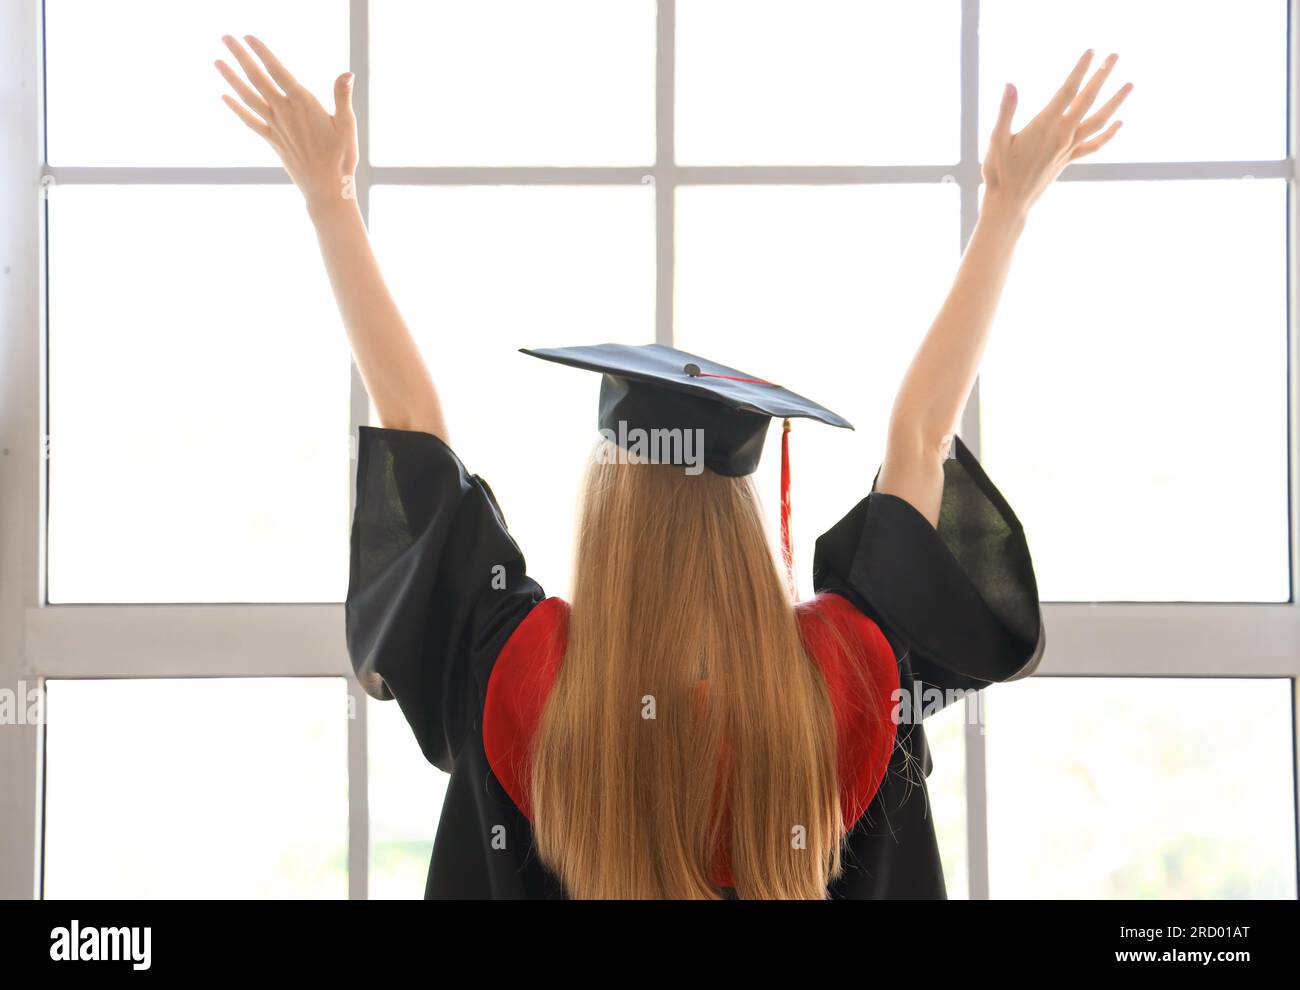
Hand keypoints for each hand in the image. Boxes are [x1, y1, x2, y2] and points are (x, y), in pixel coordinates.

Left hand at [215, 35, 357, 210]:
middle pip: (258, 79)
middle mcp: (284, 113)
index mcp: (303, 104)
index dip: (263, 53)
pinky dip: (237, 108)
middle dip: (241, 57)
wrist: (327, 189)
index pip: (278, 72)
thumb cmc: (341, 157)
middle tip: (225, 37)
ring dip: (231, 78)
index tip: (248, 37)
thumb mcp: (348, 125)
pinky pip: (250, 121)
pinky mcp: (273, 140)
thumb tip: (347, 73)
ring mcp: (276, 127)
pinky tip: (225, 96)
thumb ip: (342, 97)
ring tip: (217, 61)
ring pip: (248, 97)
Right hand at [983, 49, 1132, 216]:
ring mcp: (1068, 148)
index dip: (1080, 70)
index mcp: (1044, 126)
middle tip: (1114, 56)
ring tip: (1130, 85)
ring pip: (1098, 121)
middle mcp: (1061, 135)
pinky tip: (1119, 123)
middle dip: (1102, 76)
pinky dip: (1108, 134)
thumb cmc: (999, 172)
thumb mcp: (996, 140)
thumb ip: (1006, 111)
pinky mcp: (1068, 159)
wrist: (1009, 202)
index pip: (1068, 91)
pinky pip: (1094, 145)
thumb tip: (1011, 85)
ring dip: (1116, 102)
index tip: (1091, 51)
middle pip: (1088, 100)